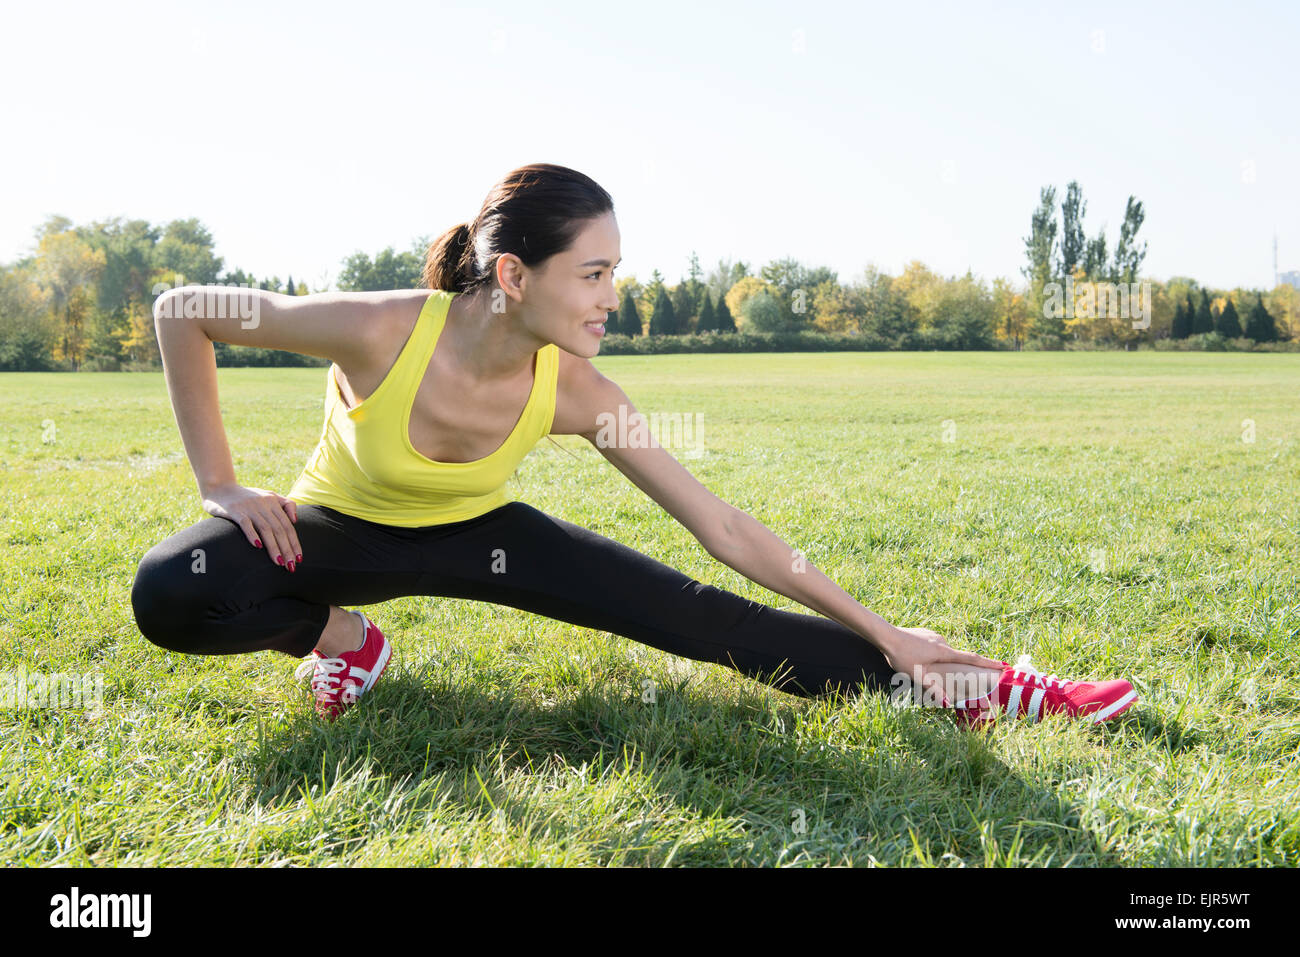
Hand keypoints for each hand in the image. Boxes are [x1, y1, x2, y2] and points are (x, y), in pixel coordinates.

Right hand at [202, 482, 301, 568]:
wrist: (219, 487)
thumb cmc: (246, 496)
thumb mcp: (268, 495)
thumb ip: (285, 503)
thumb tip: (295, 520)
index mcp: (273, 501)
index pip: (288, 525)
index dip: (294, 542)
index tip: (299, 558)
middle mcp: (264, 504)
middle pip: (279, 529)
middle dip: (287, 549)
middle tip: (291, 566)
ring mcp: (249, 507)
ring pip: (265, 529)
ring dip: (273, 547)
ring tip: (279, 562)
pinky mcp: (235, 510)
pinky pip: (245, 523)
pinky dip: (252, 534)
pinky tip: (257, 547)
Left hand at [880, 625, 1006, 706]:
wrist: (886, 635)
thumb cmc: (901, 656)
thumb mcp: (917, 675)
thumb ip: (933, 689)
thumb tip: (948, 703)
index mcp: (944, 652)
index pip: (971, 658)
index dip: (988, 663)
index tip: (1002, 664)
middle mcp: (942, 642)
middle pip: (956, 656)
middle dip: (959, 665)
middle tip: (953, 673)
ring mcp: (933, 636)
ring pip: (943, 651)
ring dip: (941, 660)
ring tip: (924, 666)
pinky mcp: (925, 633)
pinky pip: (933, 646)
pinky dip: (932, 653)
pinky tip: (918, 657)